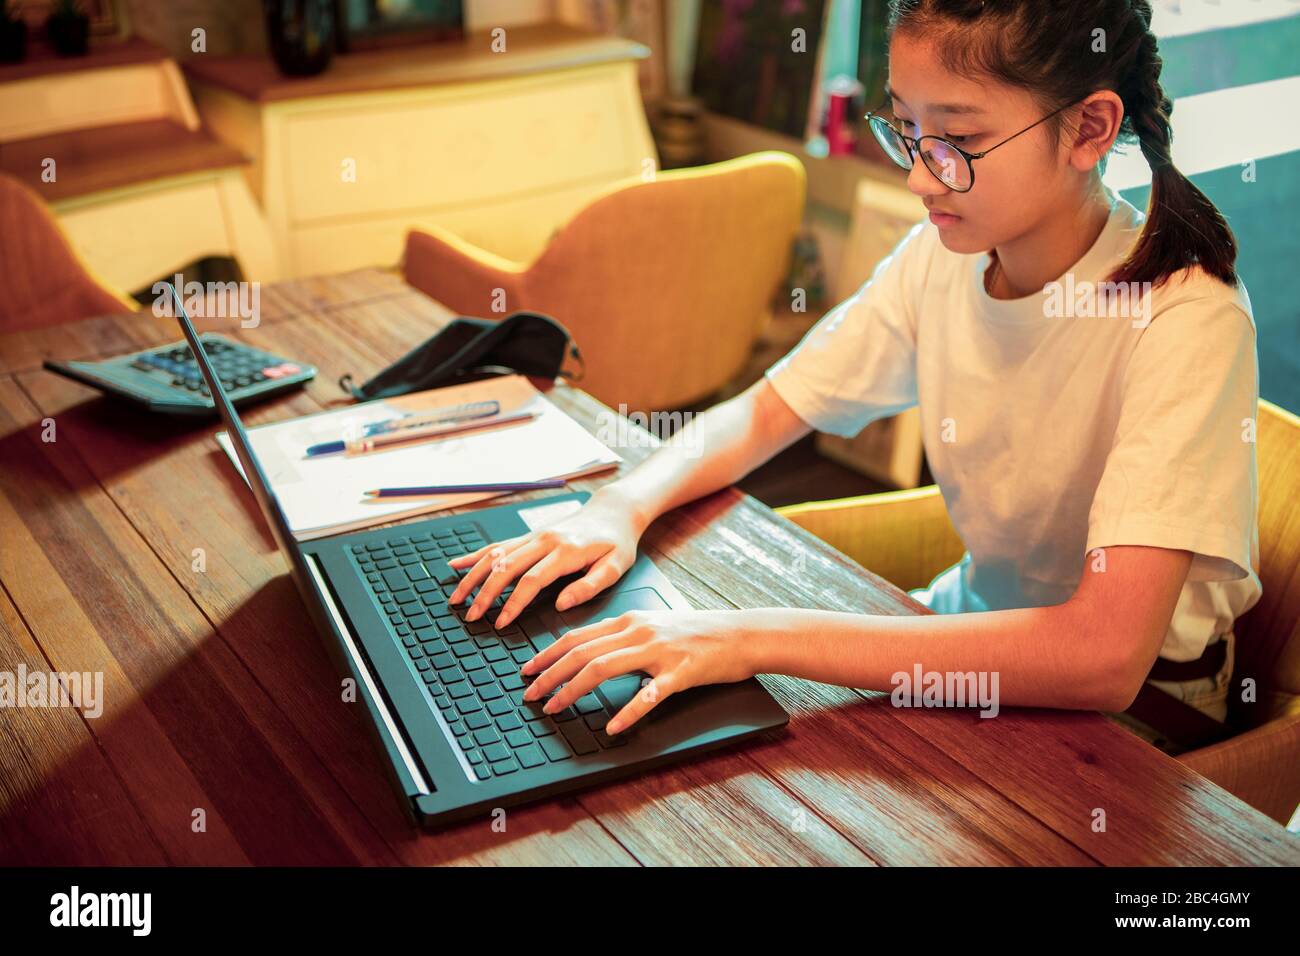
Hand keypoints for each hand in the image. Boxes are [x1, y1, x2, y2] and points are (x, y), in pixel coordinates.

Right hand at [447, 484, 645, 628]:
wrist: (613, 511)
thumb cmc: (617, 542)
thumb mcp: (615, 566)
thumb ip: (589, 586)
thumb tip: (562, 604)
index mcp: (566, 551)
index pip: (532, 580)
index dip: (514, 603)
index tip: (501, 622)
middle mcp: (545, 540)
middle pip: (506, 567)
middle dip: (485, 593)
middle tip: (471, 616)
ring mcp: (534, 536)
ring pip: (496, 555)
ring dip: (473, 576)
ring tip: (456, 598)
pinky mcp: (530, 535)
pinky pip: (499, 545)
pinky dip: (476, 555)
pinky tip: (457, 564)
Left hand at [520, 608, 759, 733]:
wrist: (740, 634)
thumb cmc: (696, 634)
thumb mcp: (653, 626)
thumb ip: (621, 636)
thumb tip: (588, 652)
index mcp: (629, 621)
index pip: (576, 636)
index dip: (546, 654)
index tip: (526, 671)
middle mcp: (638, 632)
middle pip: (582, 653)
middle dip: (549, 675)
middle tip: (529, 695)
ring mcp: (659, 651)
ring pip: (603, 667)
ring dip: (572, 690)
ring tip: (555, 708)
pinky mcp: (680, 672)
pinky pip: (649, 694)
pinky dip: (627, 711)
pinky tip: (613, 726)